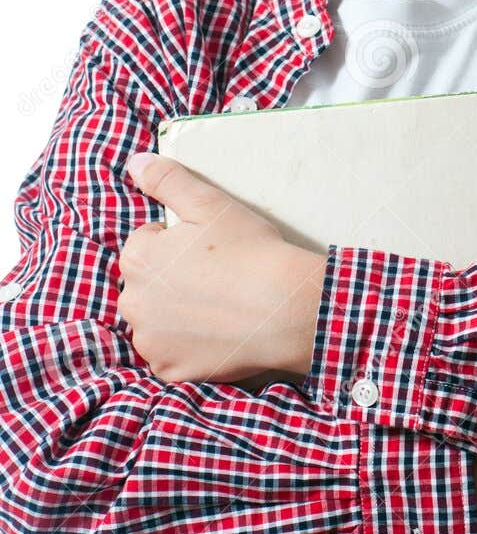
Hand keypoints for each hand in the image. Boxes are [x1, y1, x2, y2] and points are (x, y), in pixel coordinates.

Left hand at [118, 152, 326, 384]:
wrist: (285, 308)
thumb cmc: (249, 251)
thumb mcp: (209, 202)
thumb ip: (167, 179)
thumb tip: (135, 163)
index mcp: (139, 259)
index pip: (146, 244)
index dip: (178, 243)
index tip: (208, 248)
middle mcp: (134, 303)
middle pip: (147, 285)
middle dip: (171, 280)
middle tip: (215, 277)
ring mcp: (151, 342)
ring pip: (156, 321)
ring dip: (175, 315)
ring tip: (217, 306)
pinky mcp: (170, 371)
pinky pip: (170, 356)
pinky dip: (187, 348)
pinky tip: (216, 334)